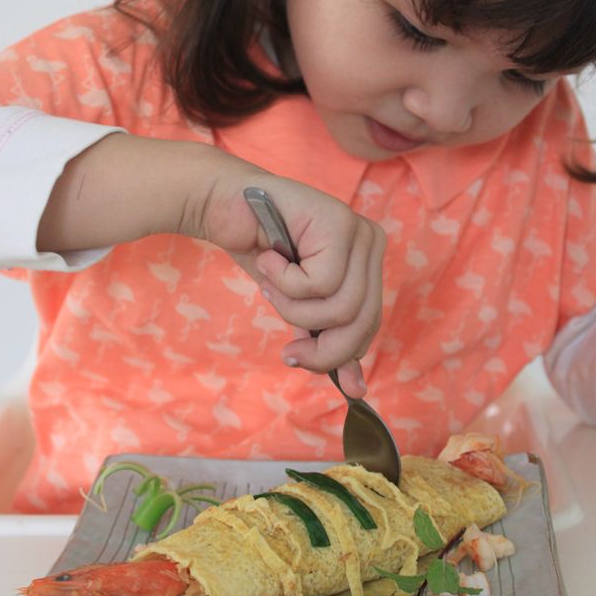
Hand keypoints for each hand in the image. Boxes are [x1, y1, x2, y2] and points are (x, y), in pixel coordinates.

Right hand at [182, 150, 385, 397]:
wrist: (224, 207)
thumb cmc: (260, 253)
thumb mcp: (298, 307)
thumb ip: (326, 341)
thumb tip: (356, 389)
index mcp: (368, 263)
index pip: (369, 325)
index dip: (337, 353)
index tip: (297, 358)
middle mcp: (372, 244)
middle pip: (361, 321)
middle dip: (320, 348)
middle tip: (288, 352)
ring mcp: (359, 231)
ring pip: (341, 306)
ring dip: (294, 309)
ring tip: (271, 286)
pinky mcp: (339, 222)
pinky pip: (320, 283)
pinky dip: (285, 282)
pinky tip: (269, 257)